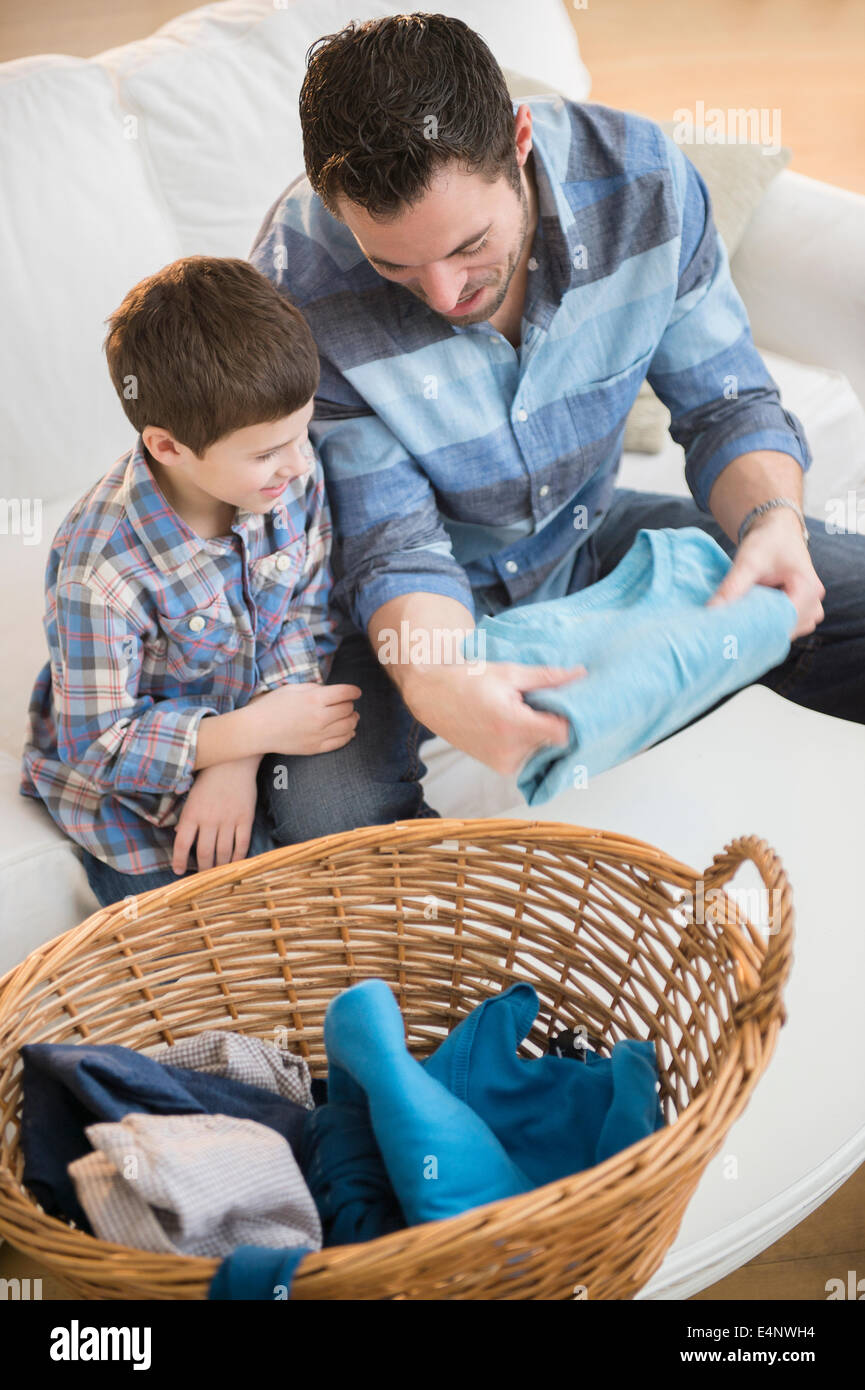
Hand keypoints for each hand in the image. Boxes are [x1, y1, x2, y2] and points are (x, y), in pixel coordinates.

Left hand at [173, 755, 259, 874]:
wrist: (234, 761)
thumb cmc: (209, 777)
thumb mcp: (191, 795)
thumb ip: (186, 817)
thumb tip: (179, 836)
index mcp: (192, 813)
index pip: (181, 844)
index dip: (179, 861)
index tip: (179, 871)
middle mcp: (209, 819)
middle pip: (204, 853)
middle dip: (203, 869)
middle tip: (203, 878)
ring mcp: (228, 820)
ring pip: (223, 851)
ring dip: (220, 866)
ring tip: (218, 874)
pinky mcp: (245, 818)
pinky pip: (242, 843)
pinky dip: (238, 857)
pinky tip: (235, 864)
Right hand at [253, 682, 360, 754]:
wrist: (256, 730)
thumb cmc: (272, 706)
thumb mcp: (293, 688)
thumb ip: (315, 688)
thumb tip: (332, 691)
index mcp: (314, 698)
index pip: (345, 693)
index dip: (354, 691)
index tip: (356, 692)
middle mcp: (319, 717)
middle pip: (348, 709)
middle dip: (350, 705)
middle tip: (348, 703)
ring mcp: (318, 734)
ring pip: (348, 726)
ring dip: (353, 719)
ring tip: (352, 716)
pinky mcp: (315, 747)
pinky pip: (341, 742)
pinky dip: (348, 735)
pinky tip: (349, 731)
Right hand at [402, 661, 586, 776]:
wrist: (431, 697)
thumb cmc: (466, 681)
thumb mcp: (509, 672)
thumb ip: (547, 678)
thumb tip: (580, 675)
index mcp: (512, 725)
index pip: (564, 733)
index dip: (570, 717)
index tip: (565, 702)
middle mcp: (509, 750)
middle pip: (555, 741)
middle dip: (553, 721)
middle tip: (539, 702)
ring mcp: (504, 763)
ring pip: (543, 749)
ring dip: (540, 732)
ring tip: (521, 711)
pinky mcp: (500, 767)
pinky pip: (529, 756)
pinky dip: (529, 741)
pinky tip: (514, 724)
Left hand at [706, 509, 824, 638]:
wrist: (777, 530)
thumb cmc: (768, 540)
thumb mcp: (748, 561)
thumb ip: (732, 586)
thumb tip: (711, 610)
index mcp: (808, 588)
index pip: (785, 620)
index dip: (759, 628)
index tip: (734, 631)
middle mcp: (814, 602)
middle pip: (787, 629)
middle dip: (762, 631)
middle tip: (733, 630)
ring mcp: (810, 608)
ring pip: (787, 631)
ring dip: (767, 630)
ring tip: (743, 625)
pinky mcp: (801, 611)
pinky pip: (787, 627)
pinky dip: (770, 626)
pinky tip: (751, 622)